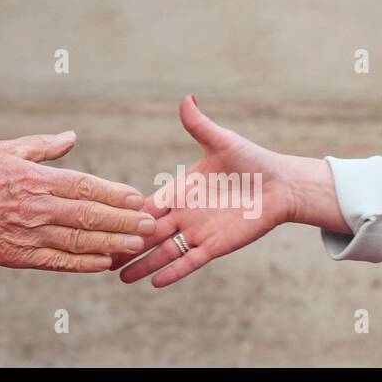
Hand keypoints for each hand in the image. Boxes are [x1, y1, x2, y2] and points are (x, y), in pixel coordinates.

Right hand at [0, 131, 155, 271]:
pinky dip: (84, 264)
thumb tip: (72, 136)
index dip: (115, 193)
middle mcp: (37, 207)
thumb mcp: (7, 149)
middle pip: (89, 215)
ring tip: (137, 245)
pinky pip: (59, 262)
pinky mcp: (21, 256)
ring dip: (112, 243)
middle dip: (123, 221)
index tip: (138, 198)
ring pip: (80, 240)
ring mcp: (30, 234)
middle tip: (149, 224)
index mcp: (36, 178)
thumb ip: (43, 145)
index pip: (85, 186)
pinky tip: (104, 263)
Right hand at [114, 95, 344, 286]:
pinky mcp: (215, 246)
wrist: (280, 186)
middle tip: (100, 255)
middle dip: (125, 243)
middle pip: (146, 232)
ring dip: (142, 263)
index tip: (101, 220)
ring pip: (163, 251)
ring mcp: (198, 231)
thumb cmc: (251, 160)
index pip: (144, 204)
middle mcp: (183, 213)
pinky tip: (154, 282)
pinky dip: (173, 272)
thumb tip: (187, 98)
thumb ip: (200, 126)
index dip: (124, 213)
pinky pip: (190, 261)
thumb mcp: (223, 142)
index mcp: (178, 189)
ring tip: (119, 277)